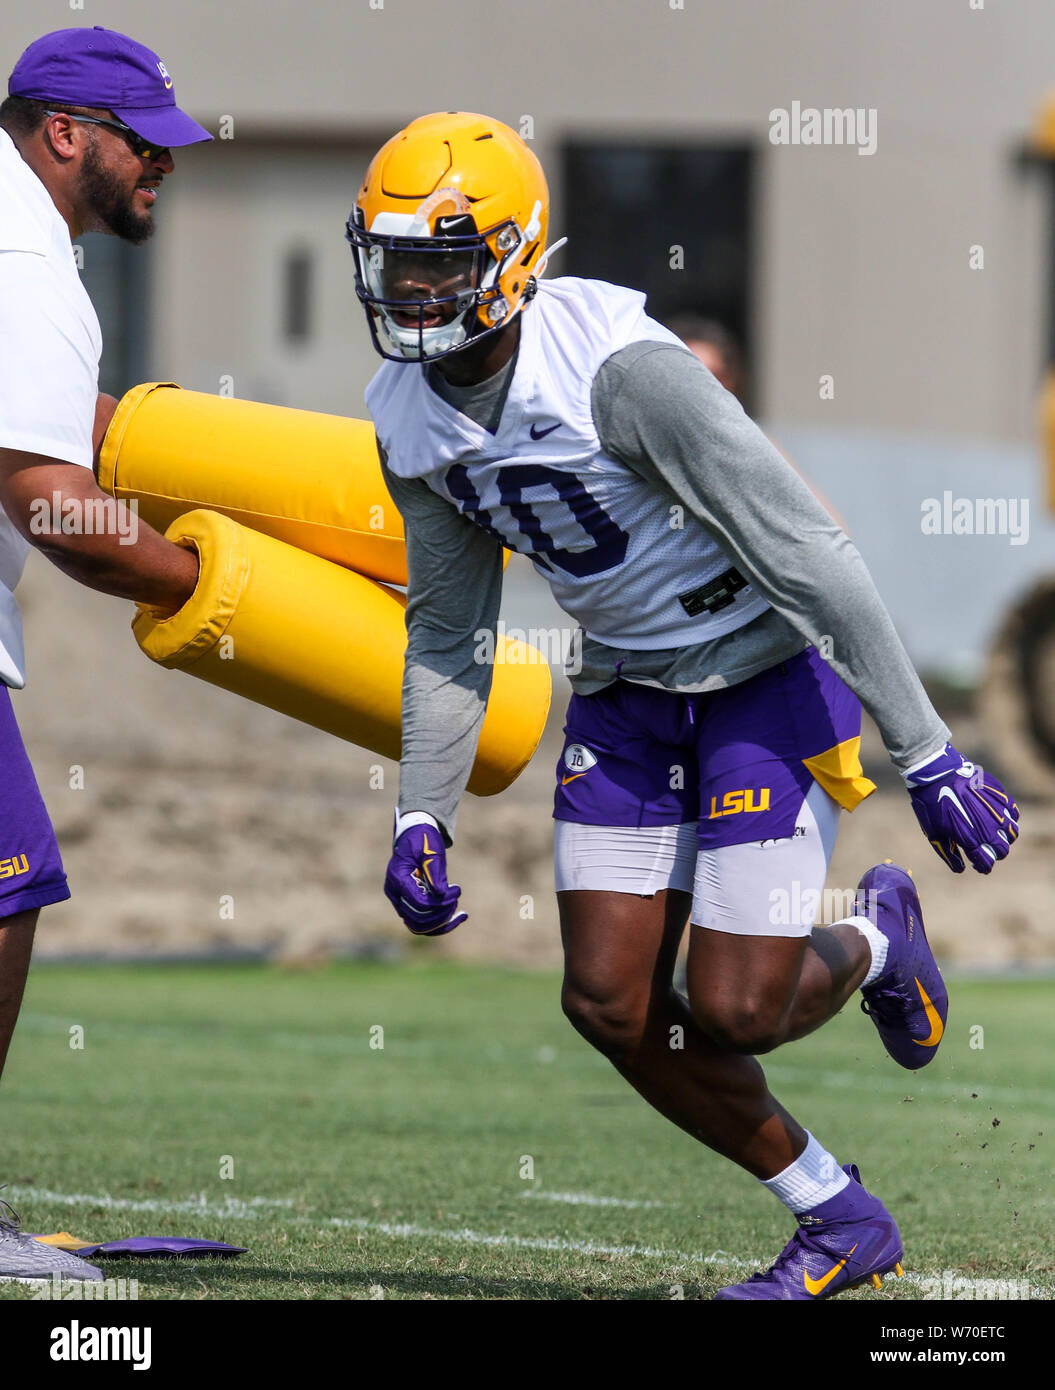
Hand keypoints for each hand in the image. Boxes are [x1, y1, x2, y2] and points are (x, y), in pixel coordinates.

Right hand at [384, 812, 466, 935]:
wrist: (414, 835)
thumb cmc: (423, 839)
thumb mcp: (431, 850)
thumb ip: (434, 871)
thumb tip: (441, 894)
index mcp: (397, 878)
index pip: (419, 902)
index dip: (441, 902)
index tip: (457, 889)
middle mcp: (395, 893)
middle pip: (419, 919)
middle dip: (442, 913)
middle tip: (457, 896)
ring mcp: (400, 901)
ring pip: (419, 926)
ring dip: (441, 922)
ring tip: (459, 910)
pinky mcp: (408, 904)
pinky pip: (422, 922)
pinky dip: (439, 924)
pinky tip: (458, 917)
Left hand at [903, 743, 1019, 873]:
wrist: (936, 773)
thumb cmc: (931, 804)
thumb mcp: (933, 832)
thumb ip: (948, 853)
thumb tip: (961, 869)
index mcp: (970, 840)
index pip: (986, 863)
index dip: (983, 867)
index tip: (978, 864)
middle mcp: (988, 828)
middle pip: (1002, 850)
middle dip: (995, 853)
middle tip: (985, 848)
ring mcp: (997, 812)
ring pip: (1012, 833)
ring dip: (1005, 837)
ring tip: (993, 833)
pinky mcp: (1000, 796)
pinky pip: (1014, 813)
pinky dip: (1010, 818)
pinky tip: (999, 817)